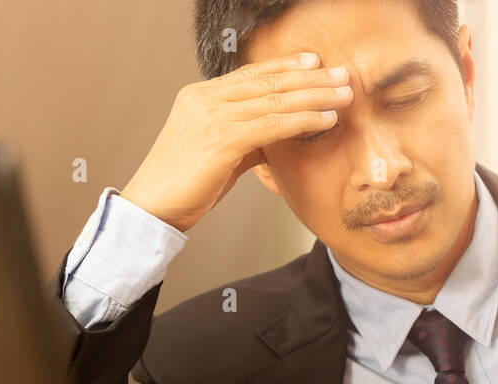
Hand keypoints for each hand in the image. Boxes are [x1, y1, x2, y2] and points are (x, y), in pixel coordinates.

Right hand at [118, 52, 351, 231]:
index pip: (251, 74)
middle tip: (341, 74)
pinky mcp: (221, 139)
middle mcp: (205, 99)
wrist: (153, 206)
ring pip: (275, 99)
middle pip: (268, 81)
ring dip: (315, 96)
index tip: (314, 62)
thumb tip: (275, 137)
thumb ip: (245, 139)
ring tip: (344, 95)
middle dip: (310, 77)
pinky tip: (325, 119)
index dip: (285, 66)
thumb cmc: (184, 185)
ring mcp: (212, 116)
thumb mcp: (217, 153)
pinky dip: (303, 120)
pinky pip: (273, 124)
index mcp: (200, 96)